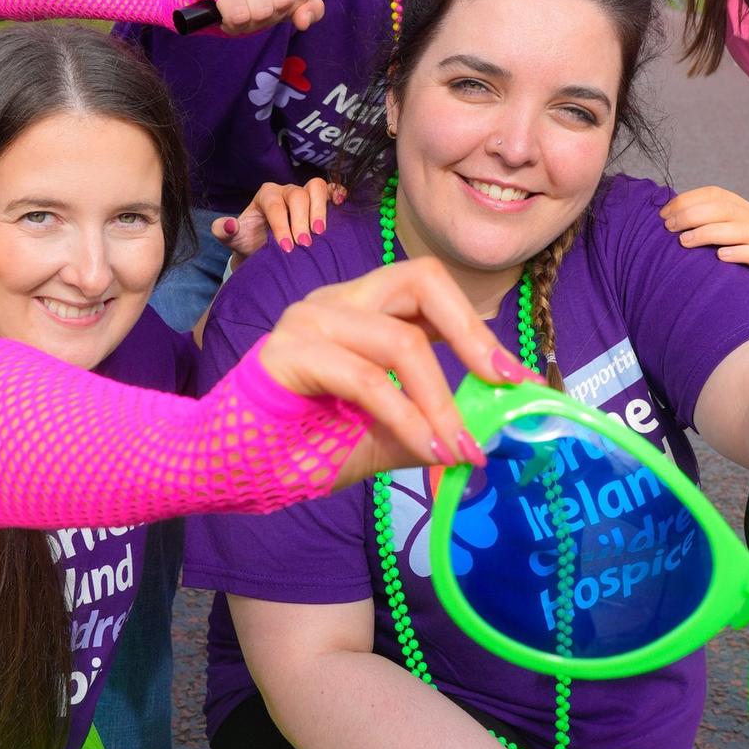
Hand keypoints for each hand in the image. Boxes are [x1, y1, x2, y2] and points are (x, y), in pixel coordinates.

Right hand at [213, 0, 324, 35]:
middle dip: (269, 16)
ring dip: (250, 22)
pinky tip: (227, 17)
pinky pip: (238, 13)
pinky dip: (234, 24)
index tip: (275, 1)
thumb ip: (307, 8)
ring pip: (262, 8)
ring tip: (239, 13)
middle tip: (253, 9)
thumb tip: (304, 20)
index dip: (292, 5)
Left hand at [214, 178, 345, 262]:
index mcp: (266, 195)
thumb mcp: (233, 239)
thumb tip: (230, 225)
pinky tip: (341, 205)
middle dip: (301, 220)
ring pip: (316, 188)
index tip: (287, 248)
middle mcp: (286, 190)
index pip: (276, 206)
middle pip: (298, 196)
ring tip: (320, 232)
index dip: (281, 225)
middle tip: (304, 244)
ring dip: (320, 209)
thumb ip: (224, 231)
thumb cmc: (251, 242)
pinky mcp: (321, 201)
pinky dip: (338, 194)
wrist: (265, 248)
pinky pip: (331, 189)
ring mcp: (305, 193)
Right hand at [260, 255, 540, 485]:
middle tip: (504, 384)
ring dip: (441, 400)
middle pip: (421, 278)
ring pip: (401, 339)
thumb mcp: (383, 439)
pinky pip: (365, 378)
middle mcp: (338, 301)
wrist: (227, 469)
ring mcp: (310, 320)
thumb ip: (429, 428)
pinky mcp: (288, 353)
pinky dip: (406, 418)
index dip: (480, 329)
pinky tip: (427, 451)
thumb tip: (484, 439)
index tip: (521, 379)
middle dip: (473, 334)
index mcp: (362, 310)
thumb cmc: (301, 448)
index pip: (431, 289)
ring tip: (460, 449)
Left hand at [661, 185, 748, 290]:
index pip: (715, 194)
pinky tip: (721, 257)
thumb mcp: (729, 232)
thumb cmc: (747, 252)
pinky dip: (740, 253)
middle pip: (725, 209)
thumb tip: (669, 219)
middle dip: (693, 215)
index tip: (664, 214)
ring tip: (685, 241)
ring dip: (710, 233)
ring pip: (740, 229)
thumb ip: (707, 224)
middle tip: (670, 228)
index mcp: (742, 208)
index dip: (688, 200)